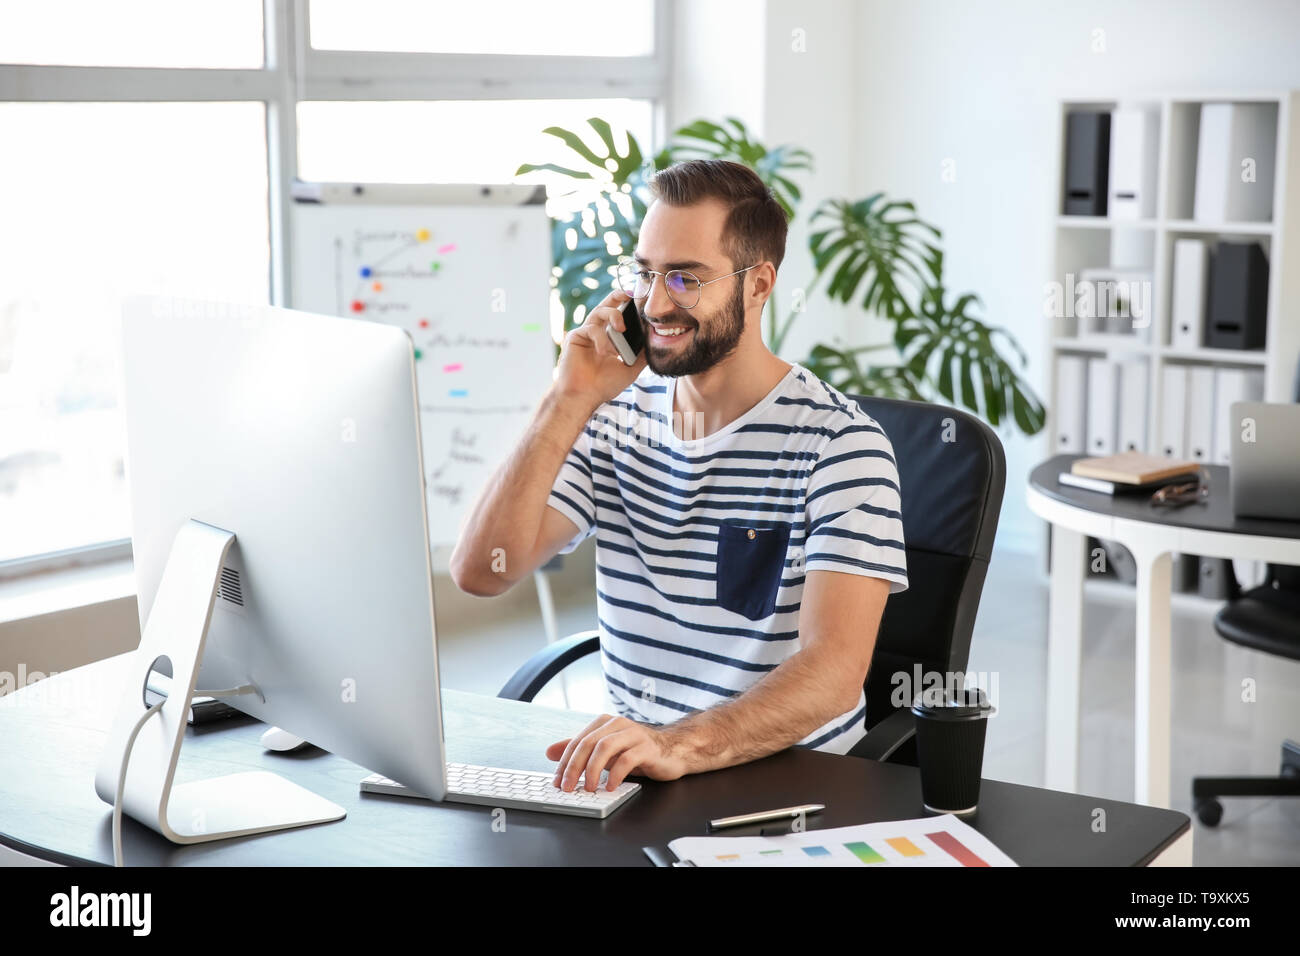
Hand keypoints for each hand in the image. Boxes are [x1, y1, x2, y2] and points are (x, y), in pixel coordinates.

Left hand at [547, 714, 687, 791]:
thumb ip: (580, 750)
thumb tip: (550, 752)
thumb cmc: (637, 751)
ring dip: (593, 770)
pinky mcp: (647, 748)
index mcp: (605, 723)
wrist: (673, 750)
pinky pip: (627, 759)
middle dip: (575, 767)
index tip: (557, 781)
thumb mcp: (605, 751)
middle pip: (589, 743)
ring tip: (589, 788)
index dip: (565, 762)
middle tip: (567, 787)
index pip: (578, 741)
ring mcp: (634, 734)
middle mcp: (618, 724)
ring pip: (606, 748)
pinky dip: (616, 774)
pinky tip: (610, 786)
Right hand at [552, 288, 646, 411]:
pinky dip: (602, 339)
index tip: (641, 298)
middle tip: (631, 292)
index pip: (619, 315)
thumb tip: (656, 342)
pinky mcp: (575, 337)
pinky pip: (591, 329)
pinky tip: (605, 353)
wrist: (584, 397)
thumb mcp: (630, 368)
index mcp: (608, 336)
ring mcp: (585, 333)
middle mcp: (596, 331)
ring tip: (622, 328)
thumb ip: (641, 355)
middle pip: (606, 304)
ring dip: (613, 316)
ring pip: (599, 312)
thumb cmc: (604, 385)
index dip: (628, 305)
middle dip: (619, 295)